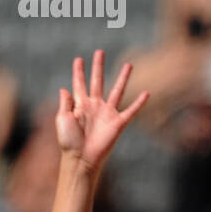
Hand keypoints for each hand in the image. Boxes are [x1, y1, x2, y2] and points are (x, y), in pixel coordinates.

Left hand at [56, 50, 148, 173]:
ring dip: (123, 78)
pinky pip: (131, 111)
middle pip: (98, 81)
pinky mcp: (118, 123)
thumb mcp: (62, 120)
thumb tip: (63, 88)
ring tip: (129, 64)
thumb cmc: (69, 142)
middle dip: (98, 67)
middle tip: (100, 52)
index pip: (79, 84)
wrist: (80, 159)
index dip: (78, 72)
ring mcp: (107, 114)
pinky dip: (139, 103)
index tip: (78, 59)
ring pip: (117, 91)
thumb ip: (64, 103)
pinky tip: (147, 93)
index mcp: (80, 105)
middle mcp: (94, 107)